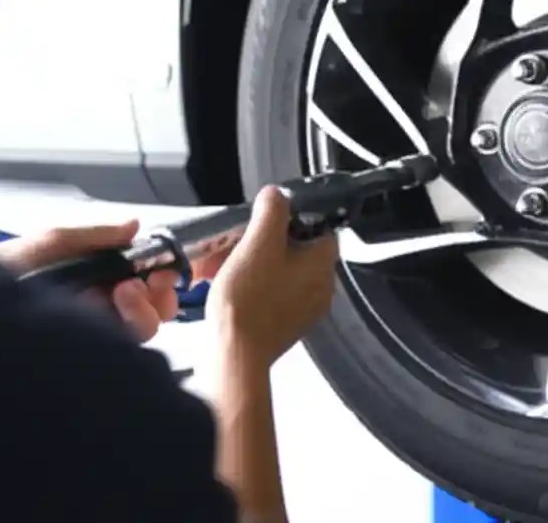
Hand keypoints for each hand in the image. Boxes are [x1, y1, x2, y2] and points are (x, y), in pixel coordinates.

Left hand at [0, 221, 227, 340]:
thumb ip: (88, 237)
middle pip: (147, 312)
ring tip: (116, 296)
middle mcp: (88, 317)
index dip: (156, 277)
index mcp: (82, 285)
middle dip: (154, 297)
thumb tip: (133, 225)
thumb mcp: (39, 248)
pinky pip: (120, 356)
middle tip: (141, 286)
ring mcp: (85, 344)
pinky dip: (123, 332)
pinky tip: (101, 319)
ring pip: (138, 335)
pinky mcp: (80, 366)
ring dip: (140, 311)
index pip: (137, 284)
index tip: (161, 270)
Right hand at [208, 186, 338, 368]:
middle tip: (239, 240)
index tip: (269, 216)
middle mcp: (321, 288)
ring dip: (253, 262)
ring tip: (225, 262)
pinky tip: (227, 284)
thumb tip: (276, 194)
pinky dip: (252, 284)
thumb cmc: (249, 300)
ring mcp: (304, 309)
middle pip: (296, 249)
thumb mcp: (258, 242)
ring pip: (280, 271)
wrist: (235, 353)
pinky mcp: (285, 325)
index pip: (321, 226)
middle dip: (262, 241)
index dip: (294, 217)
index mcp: (322, 264)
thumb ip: (271, 211)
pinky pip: (272, 294)